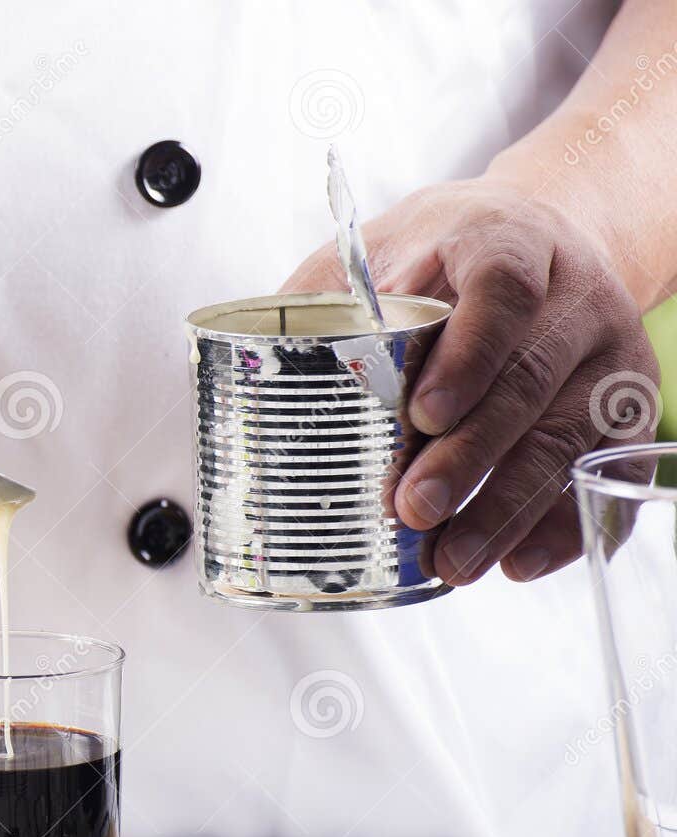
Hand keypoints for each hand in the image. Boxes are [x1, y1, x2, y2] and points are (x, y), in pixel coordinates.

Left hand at [283, 179, 658, 584]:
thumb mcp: (370, 253)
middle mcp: (572, 292)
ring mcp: (607, 351)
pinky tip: (517, 563)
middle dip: (471, 456)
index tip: (422, 413)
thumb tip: (243, 370)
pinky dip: (562, 525)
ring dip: (508, 508)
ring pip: (568, 435)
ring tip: (453, 560)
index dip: (468, 354)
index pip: (502, 288)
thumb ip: (321, 303)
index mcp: (503, 240)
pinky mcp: (627, 404)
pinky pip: (606, 471)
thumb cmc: (435, 256)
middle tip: (414, 510)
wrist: (533, 238)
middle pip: (530, 379)